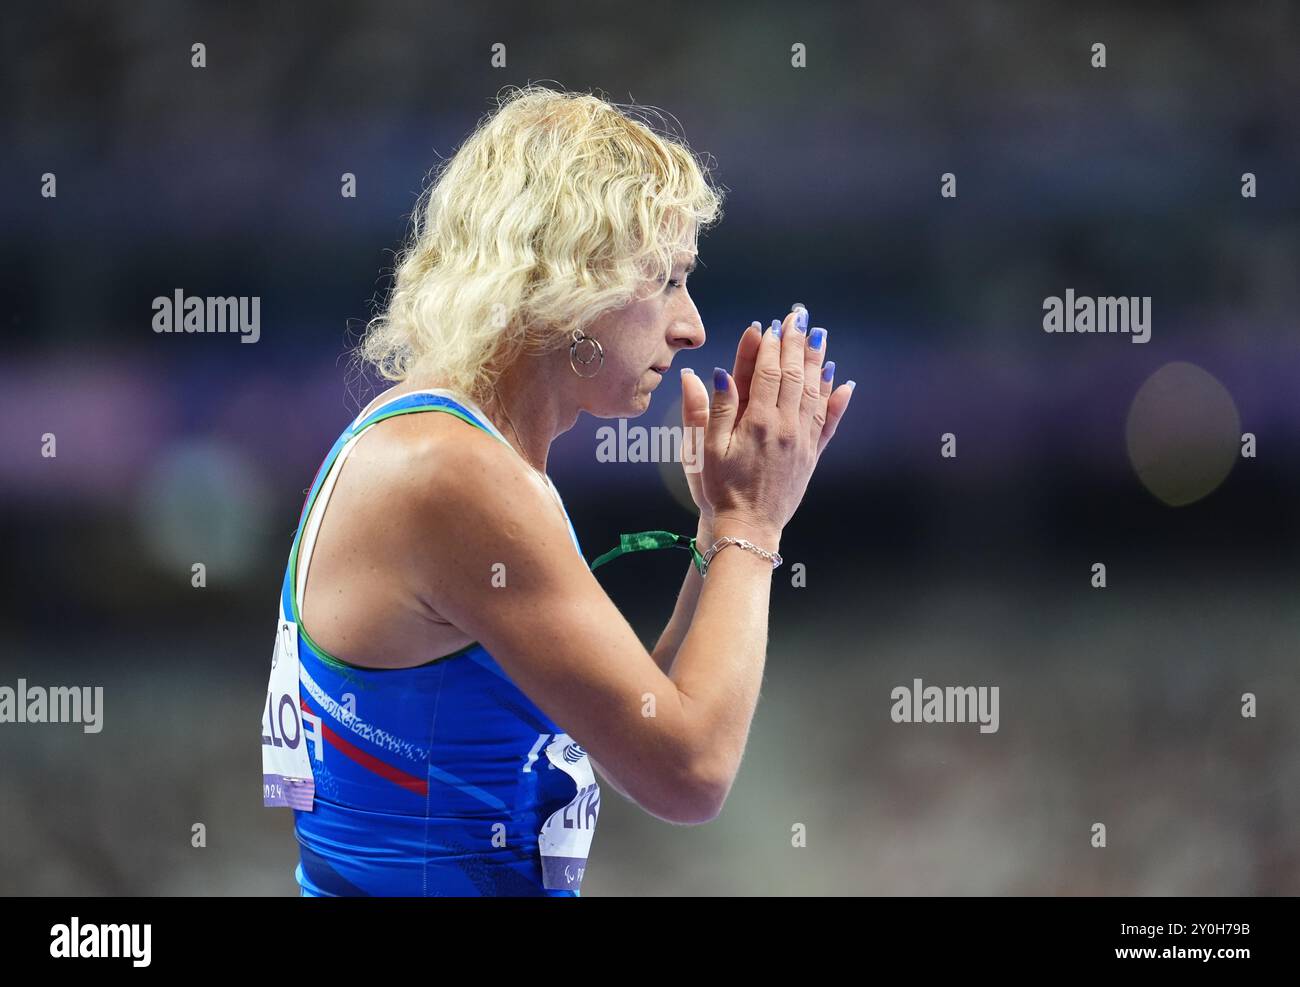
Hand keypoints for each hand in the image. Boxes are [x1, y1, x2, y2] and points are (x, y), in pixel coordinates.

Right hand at [680, 306, 852, 538]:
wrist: (748, 527)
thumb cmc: (720, 489)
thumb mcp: (704, 449)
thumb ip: (711, 409)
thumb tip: (713, 372)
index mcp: (756, 423)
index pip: (766, 373)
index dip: (768, 346)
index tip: (770, 325)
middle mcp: (784, 427)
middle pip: (793, 375)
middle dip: (796, 343)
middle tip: (799, 316)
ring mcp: (801, 441)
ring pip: (813, 392)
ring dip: (816, 362)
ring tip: (819, 336)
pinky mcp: (811, 456)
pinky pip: (829, 423)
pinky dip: (836, 400)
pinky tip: (842, 381)